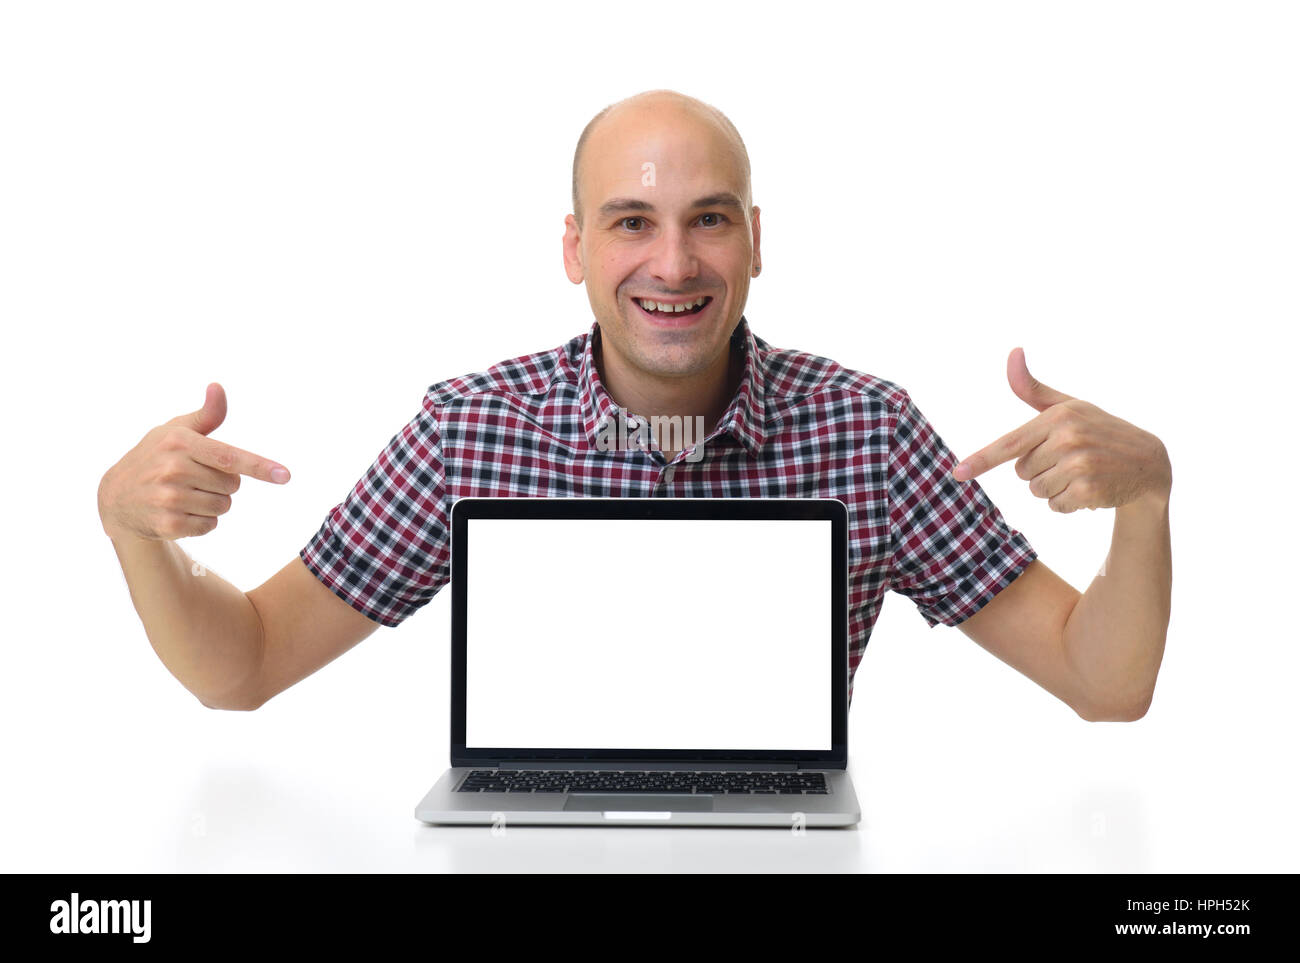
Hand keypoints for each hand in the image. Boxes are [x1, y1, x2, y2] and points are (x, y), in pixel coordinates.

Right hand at [97, 383, 290, 540]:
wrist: (115, 497)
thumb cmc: (154, 457)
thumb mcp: (175, 431)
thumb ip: (206, 415)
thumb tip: (218, 387)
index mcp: (179, 443)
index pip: (229, 457)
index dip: (260, 467)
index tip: (285, 475)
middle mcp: (173, 469)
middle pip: (233, 484)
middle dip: (222, 483)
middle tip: (195, 478)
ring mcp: (169, 498)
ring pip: (224, 506)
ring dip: (213, 503)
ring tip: (185, 495)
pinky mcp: (168, 524)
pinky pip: (210, 526)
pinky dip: (203, 522)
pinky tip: (180, 512)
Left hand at [951, 349, 1170, 512]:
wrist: (1149, 461)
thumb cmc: (1099, 431)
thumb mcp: (1068, 406)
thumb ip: (1033, 389)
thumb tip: (1013, 351)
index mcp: (1058, 417)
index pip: (1010, 443)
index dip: (981, 460)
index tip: (957, 473)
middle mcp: (1068, 438)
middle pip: (1022, 472)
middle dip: (1041, 470)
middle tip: (1072, 459)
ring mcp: (1079, 465)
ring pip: (1037, 491)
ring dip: (1055, 488)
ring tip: (1083, 473)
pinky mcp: (1088, 490)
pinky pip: (1056, 506)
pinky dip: (1068, 504)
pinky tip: (1091, 489)